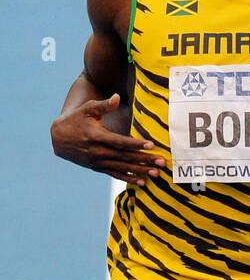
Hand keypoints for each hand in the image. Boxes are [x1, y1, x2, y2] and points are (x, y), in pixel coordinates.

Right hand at [50, 93, 164, 185]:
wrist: (58, 137)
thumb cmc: (76, 119)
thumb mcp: (87, 109)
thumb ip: (103, 105)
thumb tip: (116, 97)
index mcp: (97, 137)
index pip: (120, 142)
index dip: (136, 144)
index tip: (151, 145)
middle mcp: (98, 152)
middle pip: (125, 157)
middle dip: (145, 160)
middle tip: (162, 162)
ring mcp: (98, 161)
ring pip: (122, 167)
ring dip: (140, 171)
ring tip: (156, 174)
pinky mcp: (97, 167)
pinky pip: (115, 174)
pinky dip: (128, 178)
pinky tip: (142, 182)